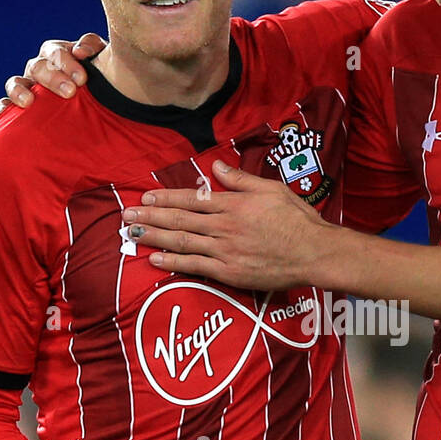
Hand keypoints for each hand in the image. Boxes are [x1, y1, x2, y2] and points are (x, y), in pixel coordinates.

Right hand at [0, 32, 106, 117]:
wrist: (104, 110)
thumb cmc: (103, 82)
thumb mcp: (104, 62)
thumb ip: (94, 48)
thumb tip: (80, 50)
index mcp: (58, 55)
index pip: (56, 52)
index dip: (66, 62)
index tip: (82, 79)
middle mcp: (40, 69)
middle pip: (38, 66)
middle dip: (52, 78)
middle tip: (70, 92)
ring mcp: (28, 88)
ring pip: (15, 83)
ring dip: (20, 90)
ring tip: (29, 102)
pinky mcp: (19, 109)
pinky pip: (5, 106)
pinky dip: (3, 108)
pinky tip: (6, 115)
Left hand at [122, 161, 327, 289]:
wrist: (313, 252)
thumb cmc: (297, 219)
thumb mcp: (271, 189)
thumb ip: (241, 179)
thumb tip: (216, 167)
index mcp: (233, 204)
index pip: (192, 198)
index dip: (166, 197)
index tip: (146, 196)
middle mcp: (223, 226)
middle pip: (180, 219)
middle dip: (151, 216)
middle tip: (126, 215)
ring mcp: (224, 250)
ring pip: (181, 241)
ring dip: (154, 237)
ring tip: (133, 233)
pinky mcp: (229, 272)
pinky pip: (194, 266)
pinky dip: (172, 263)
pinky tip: (154, 260)